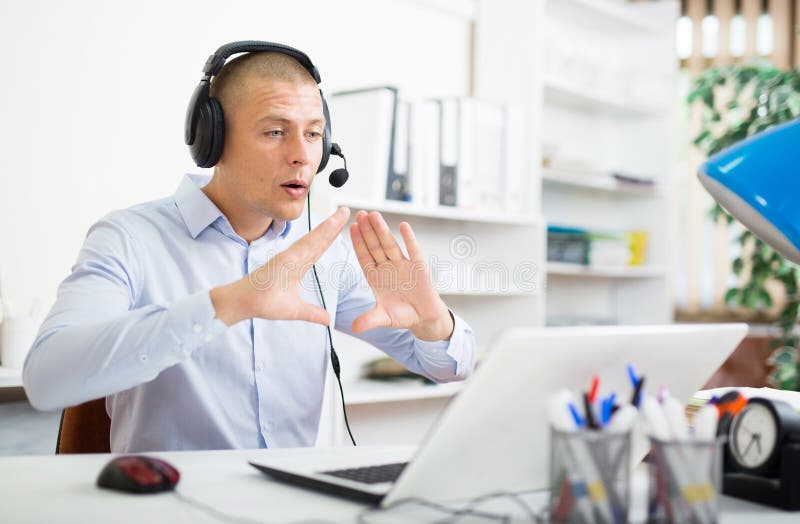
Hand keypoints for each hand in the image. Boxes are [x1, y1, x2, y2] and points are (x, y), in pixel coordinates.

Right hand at [210, 207, 350, 325]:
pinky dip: (316, 236)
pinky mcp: (284, 260)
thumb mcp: (296, 310)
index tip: (343, 225)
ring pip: (314, 239)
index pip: (319, 249)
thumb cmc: (264, 303)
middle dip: (334, 225)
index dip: (331, 237)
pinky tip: (327, 227)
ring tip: (341, 213)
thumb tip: (328, 319)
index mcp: (298, 266)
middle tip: (346, 209)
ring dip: (328, 226)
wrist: (243, 304)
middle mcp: (295, 258)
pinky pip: (304, 246)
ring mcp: (290, 257)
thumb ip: (313, 313)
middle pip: (319, 239)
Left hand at [350, 210, 453, 340]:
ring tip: (375, 215)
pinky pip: (413, 251)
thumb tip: (354, 328)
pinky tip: (403, 226)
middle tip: (360, 214)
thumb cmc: (402, 315)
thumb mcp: (384, 318)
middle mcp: (387, 268)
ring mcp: (403, 266)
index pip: (364, 257)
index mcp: (376, 277)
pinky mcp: (419, 267)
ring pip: (390, 245)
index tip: (351, 228)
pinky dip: (409, 239)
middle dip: (367, 231)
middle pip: (375, 246)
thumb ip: (369, 320)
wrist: (424, 318)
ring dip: (382, 231)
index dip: (358, 243)